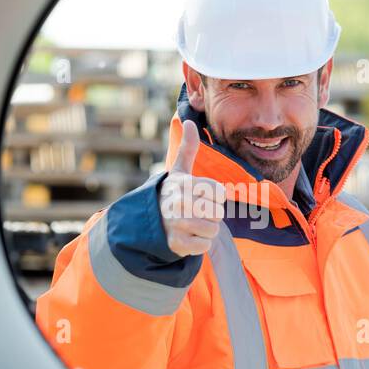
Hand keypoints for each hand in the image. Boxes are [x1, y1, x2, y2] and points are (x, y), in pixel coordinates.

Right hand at [159, 120, 225, 256]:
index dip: (215, 197)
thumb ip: (187, 148)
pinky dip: (200, 244)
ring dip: (207, 230)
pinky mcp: (175, 244)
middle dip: (212, 216)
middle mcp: (178, 203)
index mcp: (183, 184)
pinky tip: (188, 237)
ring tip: (193, 225)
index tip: (201, 196)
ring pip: (212, 230)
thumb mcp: (179, 171)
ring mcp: (176, 224)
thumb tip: (189, 122)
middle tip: (197, 213)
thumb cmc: (173, 194)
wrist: (150, 222)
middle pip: (218, 214)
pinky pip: (204, 245)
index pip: (219, 193)